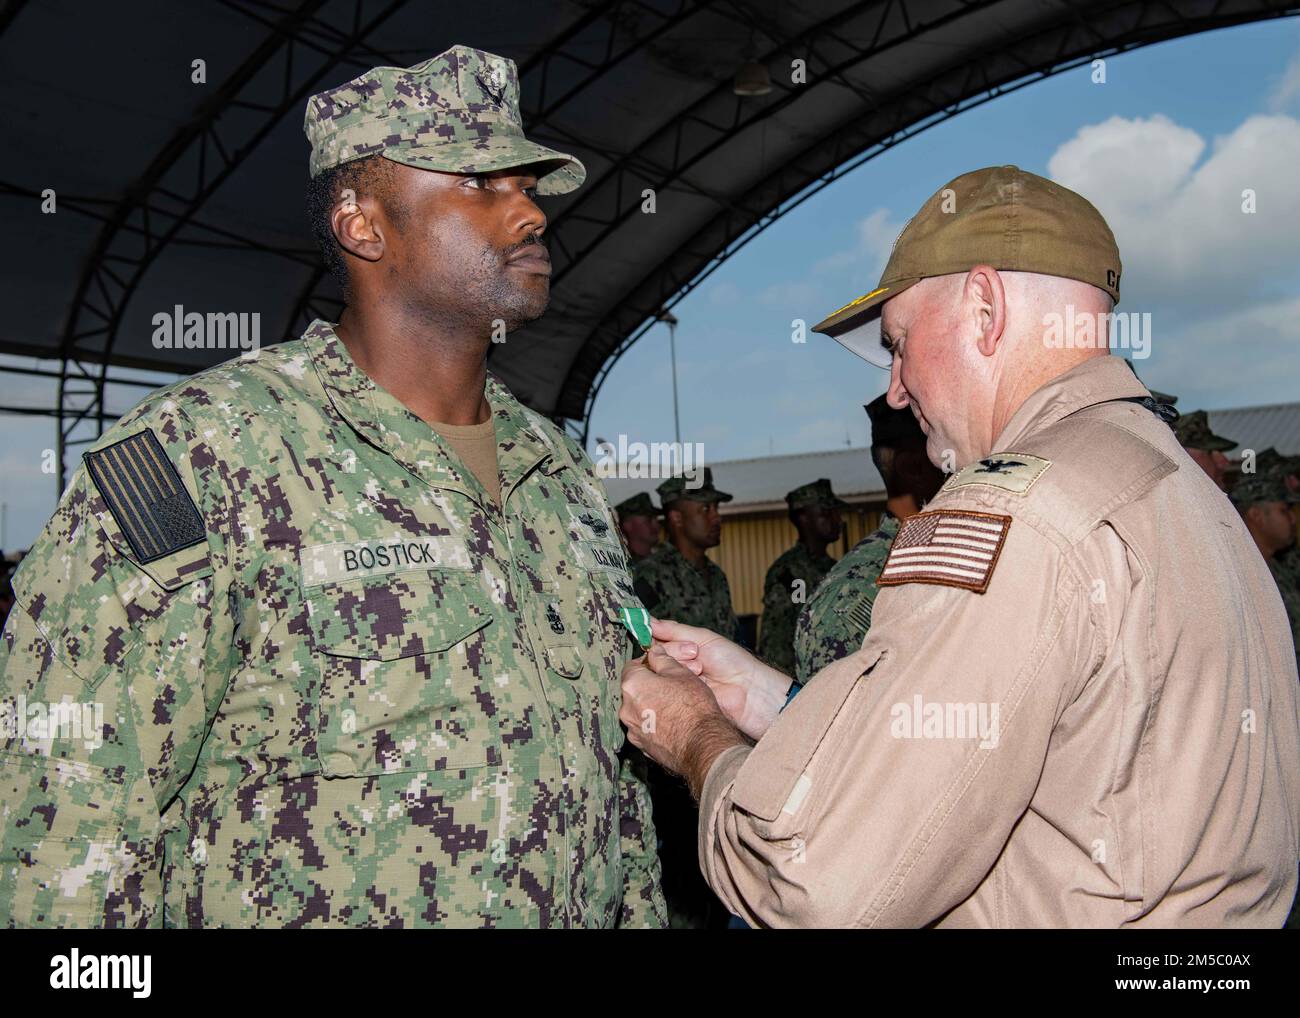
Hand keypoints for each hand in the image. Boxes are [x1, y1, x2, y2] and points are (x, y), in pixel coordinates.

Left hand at [620, 643, 745, 795]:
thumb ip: (663, 659)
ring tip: (674, 706)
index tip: (660, 666)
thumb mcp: (681, 674)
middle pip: (634, 690)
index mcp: (632, 685)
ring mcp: (633, 730)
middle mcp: (626, 709)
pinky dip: (654, 724)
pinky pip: (645, 728)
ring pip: (639, 710)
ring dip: (651, 705)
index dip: (647, 664)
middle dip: (649, 686)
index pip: (631, 667)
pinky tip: (673, 724)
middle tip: (671, 686)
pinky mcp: (642, 746)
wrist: (702, 744)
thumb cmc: (693, 707)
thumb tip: (655, 651)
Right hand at [649, 618, 792, 739]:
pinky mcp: (680, 702)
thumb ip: (674, 630)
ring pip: (662, 673)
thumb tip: (650, 621)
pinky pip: (668, 691)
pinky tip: (696, 679)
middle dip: (676, 653)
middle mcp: (677, 667)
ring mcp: (678, 685)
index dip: (656, 640)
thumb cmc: (733, 662)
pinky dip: (680, 683)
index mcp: (681, 650)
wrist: (749, 691)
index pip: (656, 643)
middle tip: (695, 654)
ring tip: (701, 669)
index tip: (655, 638)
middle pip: (656, 658)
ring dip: (681, 667)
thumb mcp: (704, 638)